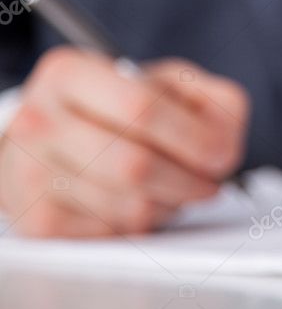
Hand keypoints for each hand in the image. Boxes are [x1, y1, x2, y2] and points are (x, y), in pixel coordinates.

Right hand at [0, 47, 249, 237]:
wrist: (56, 141)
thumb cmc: (120, 109)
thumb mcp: (169, 84)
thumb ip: (212, 100)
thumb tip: (223, 146)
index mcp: (69, 73)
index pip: (139, 108)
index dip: (193, 138)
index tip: (221, 155)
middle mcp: (39, 121)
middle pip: (134, 165)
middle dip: (188, 181)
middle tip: (208, 184)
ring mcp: (31, 173)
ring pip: (129, 207)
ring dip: (171, 205)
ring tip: (175, 190)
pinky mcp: (37, 222)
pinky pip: (114, 234)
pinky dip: (145, 225)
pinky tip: (145, 205)